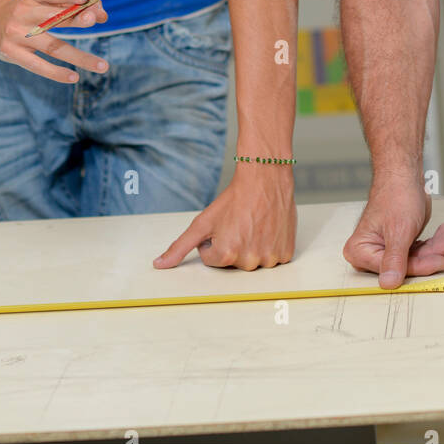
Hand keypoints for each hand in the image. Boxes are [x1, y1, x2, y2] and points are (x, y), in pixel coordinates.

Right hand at [0, 0, 108, 81]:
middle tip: (93, 19)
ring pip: (52, 46)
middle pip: (52, 18)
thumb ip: (74, 5)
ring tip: (102, 65)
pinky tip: (74, 77)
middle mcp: (22, 13)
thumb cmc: (31, 9)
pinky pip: (37, 65)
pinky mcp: (12, 53)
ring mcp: (16, 34)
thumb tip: (102, 15)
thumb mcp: (46, 1)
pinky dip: (56, 72)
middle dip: (74, 18)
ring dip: (78, 56)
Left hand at [153, 164, 295, 269]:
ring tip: (254, 224)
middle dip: (233, 245)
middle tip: (239, 223)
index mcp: (226, 254)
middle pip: (232, 262)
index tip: (223, 225)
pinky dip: (270, 246)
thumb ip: (179, 247)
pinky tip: (267, 228)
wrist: (265, 178)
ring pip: (253, 261)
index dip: (213, 240)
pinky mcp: (285, 254)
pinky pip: (273, 258)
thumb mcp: (202, 222)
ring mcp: (270, 258)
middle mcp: (249, 261)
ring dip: (252, 246)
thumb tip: (158, 265)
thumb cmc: (234, 198)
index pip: (210, 259)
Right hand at [342, 174, 443, 288]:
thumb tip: (388, 283)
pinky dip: (435, 242)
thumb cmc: (395, 194)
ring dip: (436, 247)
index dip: (419, 265)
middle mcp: (370, 253)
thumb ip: (394, 259)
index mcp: (359, 250)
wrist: (404, 174)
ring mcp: (386, 249)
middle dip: (431, 253)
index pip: (392, 269)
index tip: (439, 260)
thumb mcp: (398, 230)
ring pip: (417, 259)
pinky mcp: (401, 245)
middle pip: (406, 266)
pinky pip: (420, 251)